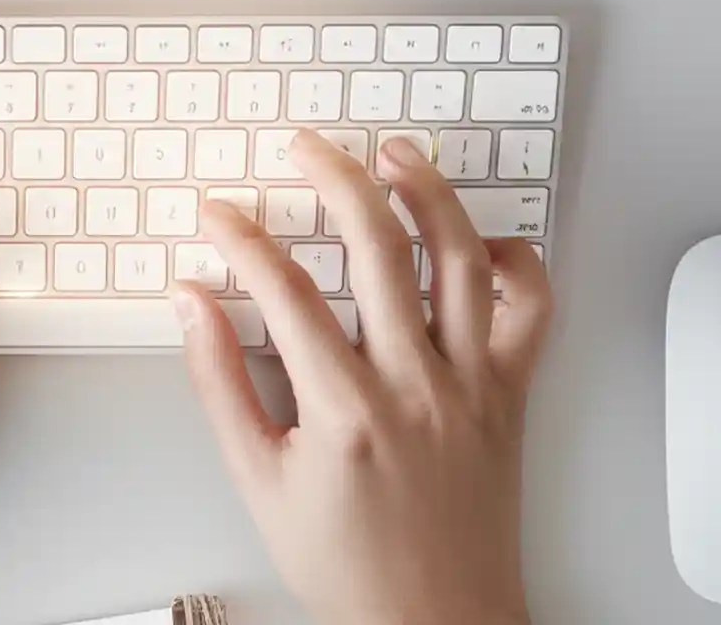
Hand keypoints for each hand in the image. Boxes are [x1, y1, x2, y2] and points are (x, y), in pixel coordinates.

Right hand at [171, 130, 550, 624]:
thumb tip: (192, 306)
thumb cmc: (347, 564)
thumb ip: (220, 383)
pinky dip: (513, 262)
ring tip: (393, 155)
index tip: (219, 213)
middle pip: (375, 247)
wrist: (436, 619)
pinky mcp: (509, 393)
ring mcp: (472, 383)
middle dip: (332, 178)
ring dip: (426, 192)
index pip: (284, 289)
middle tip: (304, 147)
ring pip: (458, 259)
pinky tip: (476, 240)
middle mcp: (415, 383)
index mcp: (344, 409)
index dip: (241, 238)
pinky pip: (532, 309)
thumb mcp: (257, 478)